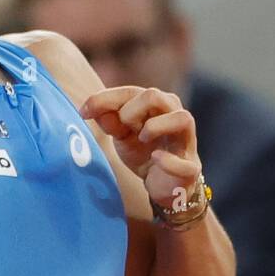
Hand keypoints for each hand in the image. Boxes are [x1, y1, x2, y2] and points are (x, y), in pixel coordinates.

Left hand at [79, 86, 200, 208]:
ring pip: (182, 118)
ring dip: (155, 126)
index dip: (104, 99)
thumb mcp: (121, 135)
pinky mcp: (191, 168)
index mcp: (157, 104)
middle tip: (122, 129)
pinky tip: (155, 158)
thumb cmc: (143, 151)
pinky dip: (167, 161)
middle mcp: (175, 115)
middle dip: (130, 111)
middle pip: (154, 95)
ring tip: (142, 138)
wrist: (163, 184)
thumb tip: (91, 109)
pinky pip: (185, 163)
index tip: (83, 113)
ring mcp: (186, 141)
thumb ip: (109, 121)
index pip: (130, 91)